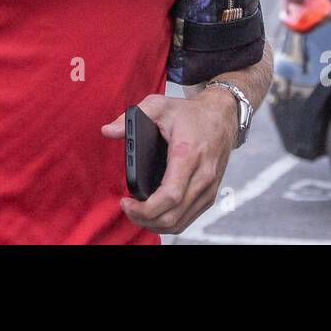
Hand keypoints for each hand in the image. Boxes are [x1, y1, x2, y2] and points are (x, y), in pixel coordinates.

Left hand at [100, 89, 235, 233]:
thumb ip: (130, 117)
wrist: (223, 117)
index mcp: (188, 154)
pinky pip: (188, 218)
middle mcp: (203, 175)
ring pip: (180, 222)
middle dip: (145, 219)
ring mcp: (209, 188)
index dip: (145, 208)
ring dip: (155, 224)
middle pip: (173, 215)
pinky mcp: (210, 194)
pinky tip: (153, 213)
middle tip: (127, 209)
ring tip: (136, 213)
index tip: (126, 202)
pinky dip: (169, 222)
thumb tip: (107, 131)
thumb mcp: (159, 105)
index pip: (170, 195)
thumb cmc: (189, 113)